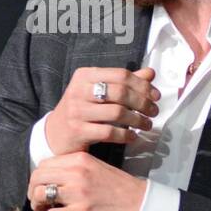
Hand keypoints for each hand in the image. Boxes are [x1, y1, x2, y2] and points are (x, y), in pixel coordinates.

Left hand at [28, 152, 146, 210]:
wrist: (142, 205)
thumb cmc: (122, 190)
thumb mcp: (98, 168)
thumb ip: (76, 170)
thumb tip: (55, 181)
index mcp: (80, 159)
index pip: (44, 165)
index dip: (39, 179)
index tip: (46, 188)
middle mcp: (76, 173)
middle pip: (37, 178)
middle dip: (34, 192)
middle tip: (41, 203)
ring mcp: (78, 193)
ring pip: (40, 195)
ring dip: (38, 206)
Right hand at [44, 66, 160, 155]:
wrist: (55, 133)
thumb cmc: (83, 110)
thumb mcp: (99, 91)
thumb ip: (124, 82)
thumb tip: (150, 73)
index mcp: (85, 75)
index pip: (121, 75)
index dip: (142, 85)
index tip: (155, 96)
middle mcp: (78, 90)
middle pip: (121, 92)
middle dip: (143, 103)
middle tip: (154, 112)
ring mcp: (76, 111)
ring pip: (117, 113)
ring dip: (138, 120)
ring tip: (147, 124)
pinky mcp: (77, 131)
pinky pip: (109, 132)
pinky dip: (125, 135)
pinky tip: (133, 137)